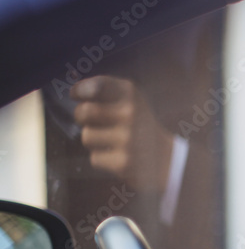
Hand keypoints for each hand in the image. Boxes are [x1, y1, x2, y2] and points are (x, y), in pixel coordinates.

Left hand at [71, 75, 173, 191]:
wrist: (167, 160)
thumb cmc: (140, 127)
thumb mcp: (131, 102)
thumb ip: (105, 91)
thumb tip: (74, 91)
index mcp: (132, 94)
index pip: (98, 85)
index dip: (81, 90)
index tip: (76, 95)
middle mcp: (131, 113)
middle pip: (84, 112)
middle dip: (81, 118)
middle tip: (93, 122)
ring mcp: (127, 139)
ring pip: (87, 136)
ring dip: (94, 141)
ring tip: (111, 142)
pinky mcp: (124, 162)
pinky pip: (95, 158)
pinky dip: (103, 159)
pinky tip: (118, 157)